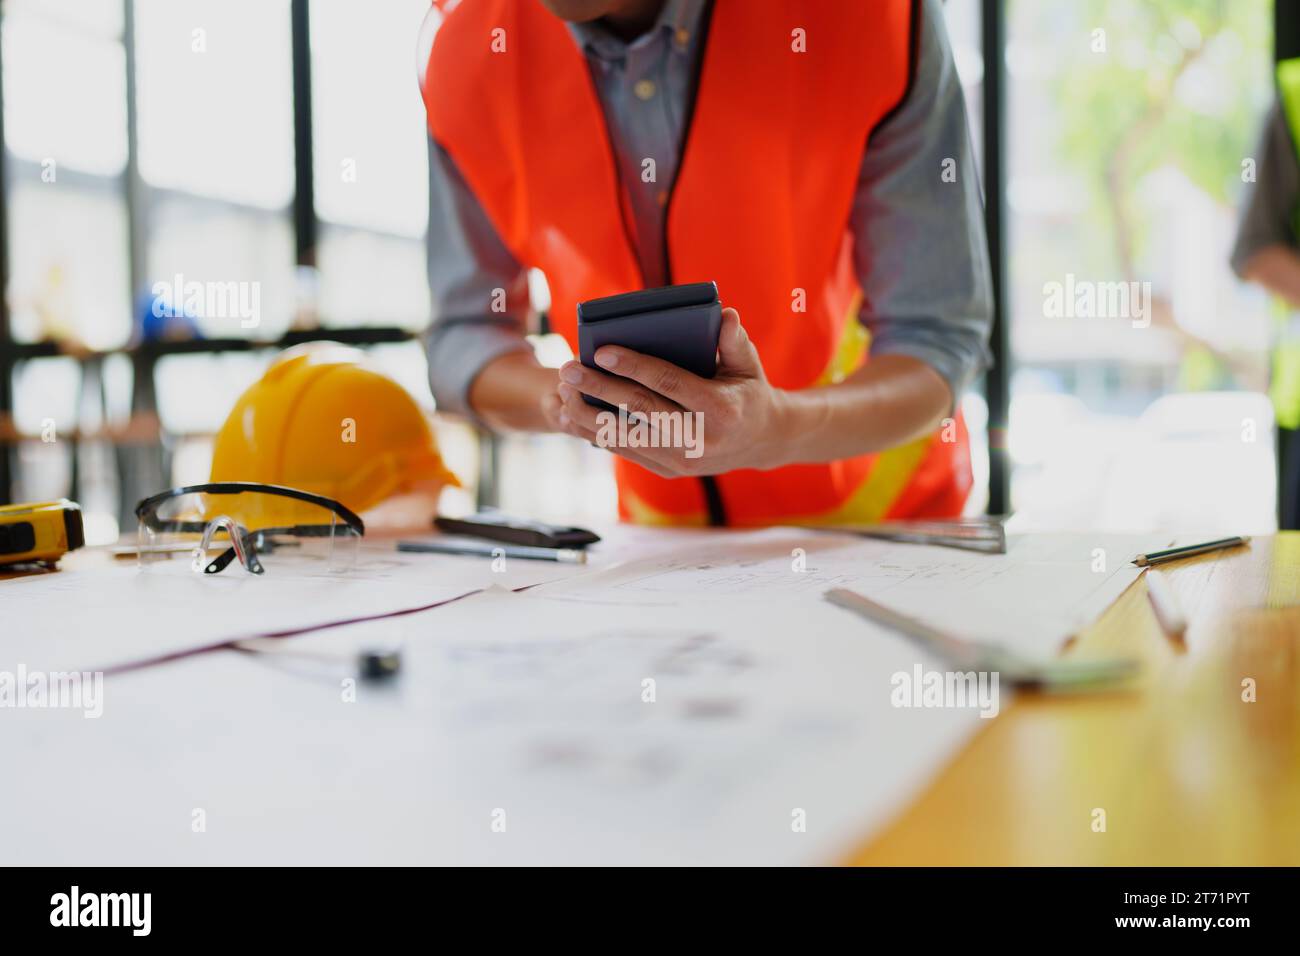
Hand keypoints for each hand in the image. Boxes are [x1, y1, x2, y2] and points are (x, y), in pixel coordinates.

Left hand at [554, 308, 790, 476]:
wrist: (759, 442)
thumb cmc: (748, 392)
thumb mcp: (748, 364)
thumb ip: (734, 341)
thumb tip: (725, 315)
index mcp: (719, 409)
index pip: (668, 384)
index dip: (633, 366)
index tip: (601, 351)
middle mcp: (698, 439)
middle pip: (638, 410)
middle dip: (598, 388)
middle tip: (567, 368)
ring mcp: (681, 460)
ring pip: (624, 436)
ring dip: (587, 414)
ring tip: (562, 391)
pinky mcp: (667, 470)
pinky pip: (625, 450)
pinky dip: (596, 433)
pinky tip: (573, 414)